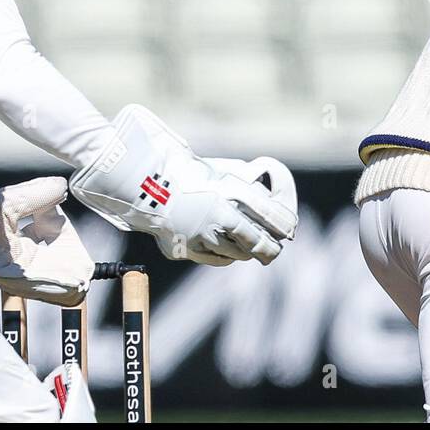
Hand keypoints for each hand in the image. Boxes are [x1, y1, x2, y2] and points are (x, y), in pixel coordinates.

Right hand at [70, 105, 298, 266]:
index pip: (271, 217)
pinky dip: (224, 255)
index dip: (285, 226)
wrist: (141, 185)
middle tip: (274, 248)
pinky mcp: (186, 251)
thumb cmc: (184, 172)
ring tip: (250, 247)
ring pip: (238, 255)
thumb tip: (267, 182)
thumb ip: (244, 179)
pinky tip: (226, 249)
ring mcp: (201, 238)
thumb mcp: (219, 170)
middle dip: (270, 248)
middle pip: (259, 244)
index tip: (289, 230)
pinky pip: (215, 259)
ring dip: (246, 252)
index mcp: (229, 195)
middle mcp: (218, 219)